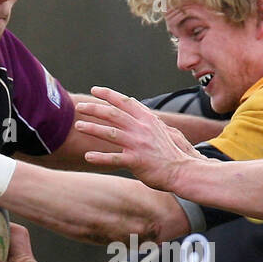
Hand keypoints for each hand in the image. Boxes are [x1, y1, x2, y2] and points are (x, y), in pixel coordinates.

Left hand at [77, 86, 202, 190]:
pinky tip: (87, 156)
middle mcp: (142, 129)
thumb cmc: (172, 153)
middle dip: (95, 108)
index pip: (126, 102)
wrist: (183, 171)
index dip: (109, 95)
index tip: (95, 90)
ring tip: (79, 126)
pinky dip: (100, 157)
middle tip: (80, 106)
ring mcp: (139, 145)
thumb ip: (148, 121)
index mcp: (148, 120)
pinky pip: (114, 158)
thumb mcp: (163, 130)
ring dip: (92, 128)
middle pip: (114, 114)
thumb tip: (139, 110)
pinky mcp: (136, 161)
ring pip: (110, 133)